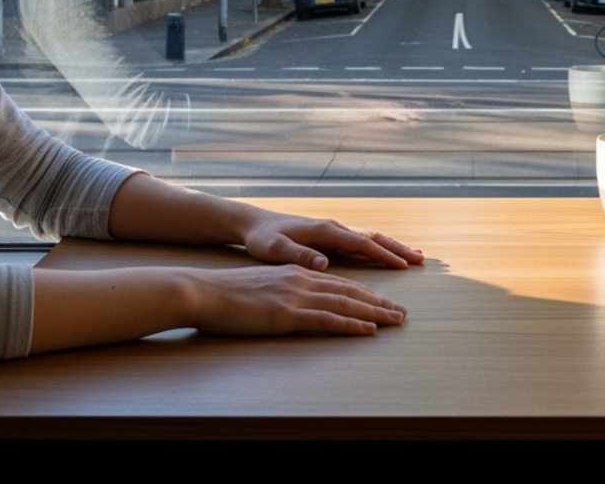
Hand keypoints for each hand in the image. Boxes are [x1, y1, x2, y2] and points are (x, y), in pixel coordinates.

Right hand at [185, 264, 406, 335]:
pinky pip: (327, 320)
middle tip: (402, 313)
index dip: (366, 293)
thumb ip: (282, 295)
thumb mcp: (261, 289)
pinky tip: (369, 330)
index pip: (340, 283)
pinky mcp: (286, 314)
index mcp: (296, 274)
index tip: (385, 302)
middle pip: (350, 291)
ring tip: (396, 320)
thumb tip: (293, 306)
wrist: (202, 292)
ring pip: (345, 303)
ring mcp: (295, 297)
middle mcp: (301, 280)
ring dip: (375, 313)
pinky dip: (351, 325)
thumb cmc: (225, 295)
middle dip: (380, 302)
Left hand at [241, 210, 423, 270]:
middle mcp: (334, 228)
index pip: (360, 244)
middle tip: (421, 259)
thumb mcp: (274, 250)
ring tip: (415, 256)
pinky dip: (380, 248)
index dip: (383, 255)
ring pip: (370, 238)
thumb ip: (298, 256)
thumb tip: (324, 263)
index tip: (403, 265)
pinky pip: (361, 242)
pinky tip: (389, 254)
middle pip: (373, 238)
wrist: (254, 224)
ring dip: (393, 247)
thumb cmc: (263, 239)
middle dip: (397, 248)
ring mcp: (334, 231)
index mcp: (325, 231)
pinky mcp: (331, 236)